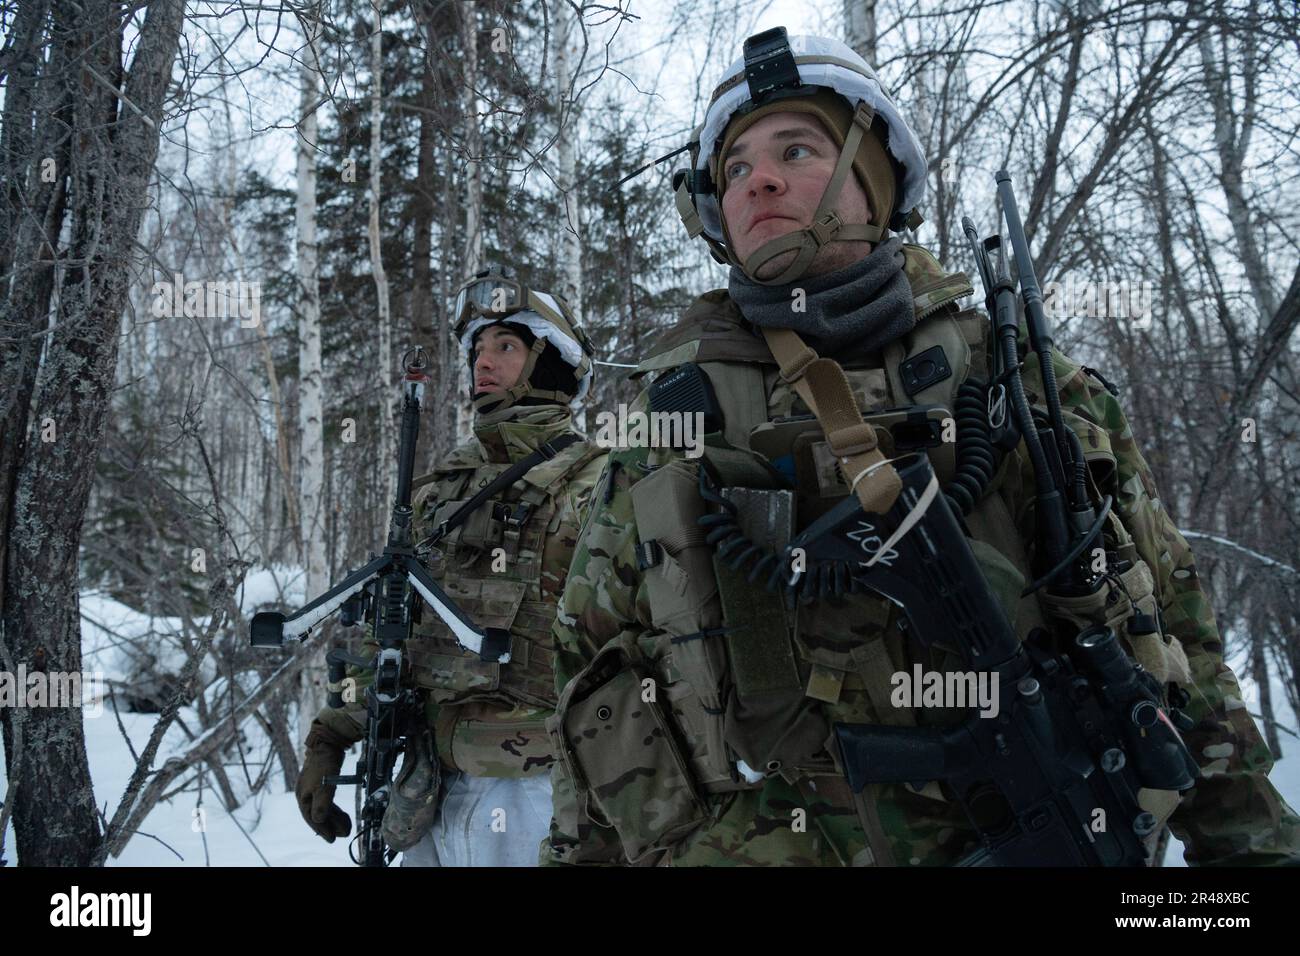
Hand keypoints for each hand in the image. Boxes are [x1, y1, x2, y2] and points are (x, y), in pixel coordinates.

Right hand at [296, 720, 352, 842]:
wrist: (327, 743)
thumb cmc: (324, 764)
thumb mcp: (324, 787)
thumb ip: (321, 806)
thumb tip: (318, 822)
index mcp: (302, 796)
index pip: (312, 818)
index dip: (322, 830)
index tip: (332, 839)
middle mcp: (305, 793)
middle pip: (318, 814)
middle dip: (330, 825)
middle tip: (342, 834)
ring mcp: (313, 787)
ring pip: (323, 807)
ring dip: (334, 818)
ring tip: (346, 826)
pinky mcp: (321, 782)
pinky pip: (327, 800)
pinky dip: (334, 808)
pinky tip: (340, 813)